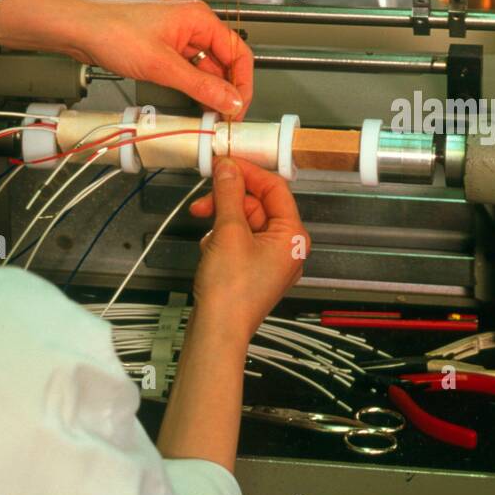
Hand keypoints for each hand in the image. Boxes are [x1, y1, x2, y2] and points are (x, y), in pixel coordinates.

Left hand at [8, 0, 253, 116]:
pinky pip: (188, 69)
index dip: (243, 83)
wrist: (80, 30)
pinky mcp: (164, 48)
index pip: (238, 52)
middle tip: (224, 117)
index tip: (238, 108)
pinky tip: (190, 103)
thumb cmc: (113, 32)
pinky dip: (192, 87)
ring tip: (208, 115)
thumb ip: (201, 86)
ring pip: (206, 68)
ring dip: (209, 91)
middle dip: (226, 90)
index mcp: (199, 19)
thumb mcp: (163, 66)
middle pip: (224, 61)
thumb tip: (230, 101)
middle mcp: (193, 25)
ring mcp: (178, 37)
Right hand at [188, 158, 308, 340]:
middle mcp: (286, 247)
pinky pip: (240, 239)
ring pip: (247, 221)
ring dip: (222, 216)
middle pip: (259, 204)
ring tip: (202, 220)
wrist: (217, 331)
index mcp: (292, 236)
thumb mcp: (228, 231)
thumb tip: (228, 168)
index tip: (225, 163)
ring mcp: (270, 260)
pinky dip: (222, 235)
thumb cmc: (231, 292)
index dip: (248, 172)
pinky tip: (208, 245)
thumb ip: (228, 193)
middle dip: (229, 197)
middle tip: (207, 194)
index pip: (275, 188)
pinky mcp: (253, 270)